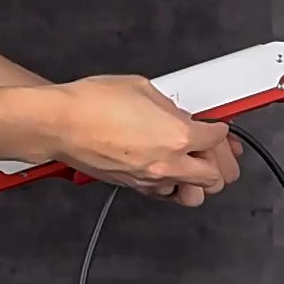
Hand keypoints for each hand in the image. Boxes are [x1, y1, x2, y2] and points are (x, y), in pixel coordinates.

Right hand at [41, 75, 236, 202]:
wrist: (61, 124)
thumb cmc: (93, 104)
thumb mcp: (143, 88)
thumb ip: (170, 107)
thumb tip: (178, 114)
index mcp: (178, 136)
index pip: (218, 138)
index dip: (220, 129)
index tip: (217, 126)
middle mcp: (168, 164)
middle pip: (217, 177)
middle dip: (222, 163)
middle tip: (218, 151)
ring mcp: (151, 179)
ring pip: (195, 195)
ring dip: (200, 181)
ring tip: (197, 166)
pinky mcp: (134, 186)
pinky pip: (165, 194)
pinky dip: (173, 186)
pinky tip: (170, 173)